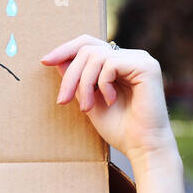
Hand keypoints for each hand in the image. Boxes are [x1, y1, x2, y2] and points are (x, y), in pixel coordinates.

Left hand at [41, 35, 177, 167]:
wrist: (142, 147)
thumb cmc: (119, 129)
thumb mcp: (89, 101)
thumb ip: (77, 81)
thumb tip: (57, 60)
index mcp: (120, 63)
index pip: (89, 44)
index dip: (66, 49)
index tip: (45, 61)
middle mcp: (131, 57)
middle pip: (88, 48)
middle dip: (70, 74)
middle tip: (62, 100)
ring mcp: (140, 59)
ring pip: (96, 56)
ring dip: (83, 83)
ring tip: (87, 107)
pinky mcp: (147, 66)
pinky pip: (110, 64)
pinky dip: (102, 84)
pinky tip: (111, 101)